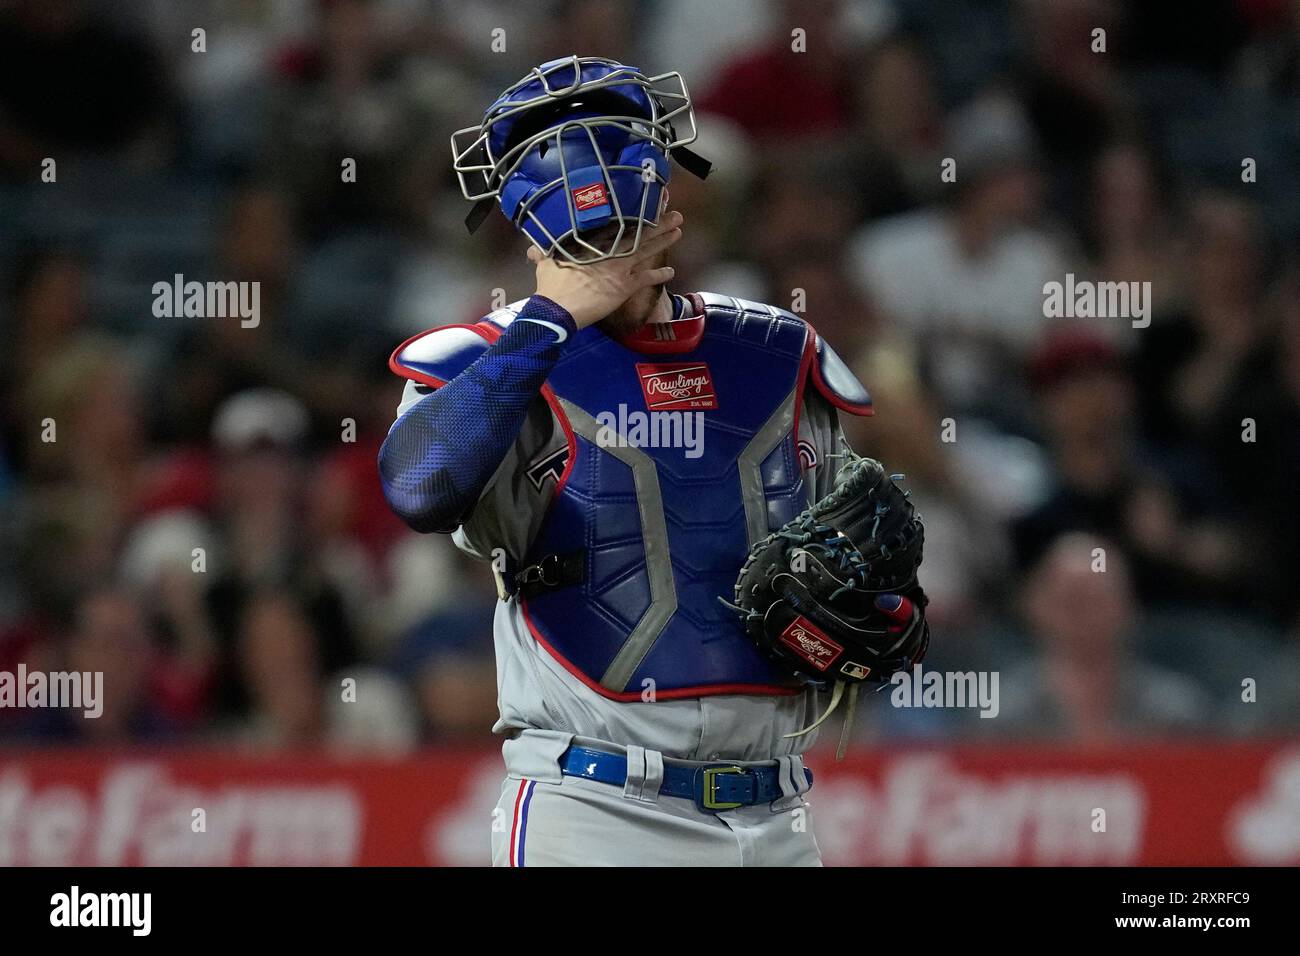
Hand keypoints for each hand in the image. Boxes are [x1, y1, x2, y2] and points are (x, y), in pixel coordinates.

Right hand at [528, 212, 682, 328]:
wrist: (558, 309)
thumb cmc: (552, 285)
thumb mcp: (545, 263)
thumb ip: (543, 253)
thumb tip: (532, 249)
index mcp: (592, 242)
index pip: (618, 223)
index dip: (635, 212)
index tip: (648, 201)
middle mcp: (610, 251)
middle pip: (638, 233)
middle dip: (658, 223)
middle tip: (675, 214)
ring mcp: (620, 268)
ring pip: (646, 251)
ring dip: (663, 241)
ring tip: (678, 231)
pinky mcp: (624, 287)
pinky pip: (646, 279)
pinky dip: (659, 275)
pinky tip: (671, 271)